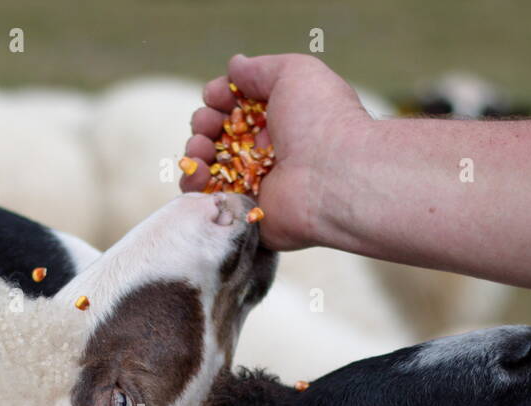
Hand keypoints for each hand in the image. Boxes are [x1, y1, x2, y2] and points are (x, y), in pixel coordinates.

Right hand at [181, 54, 372, 250]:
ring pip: (210, 167)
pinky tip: (198, 171)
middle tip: (209, 124)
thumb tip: (235, 65)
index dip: (220, 98)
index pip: (238, 107)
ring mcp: (256, 185)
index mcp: (282, 120)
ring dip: (196, 151)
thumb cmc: (321, 120)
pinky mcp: (246, 214)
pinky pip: (209, 201)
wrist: (335, 176)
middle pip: (219, 136)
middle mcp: (269, 153)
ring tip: (202, 148)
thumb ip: (260, 69)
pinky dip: (194, 184)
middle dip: (204, 124)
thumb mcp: (294, 72)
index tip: (216, 96)